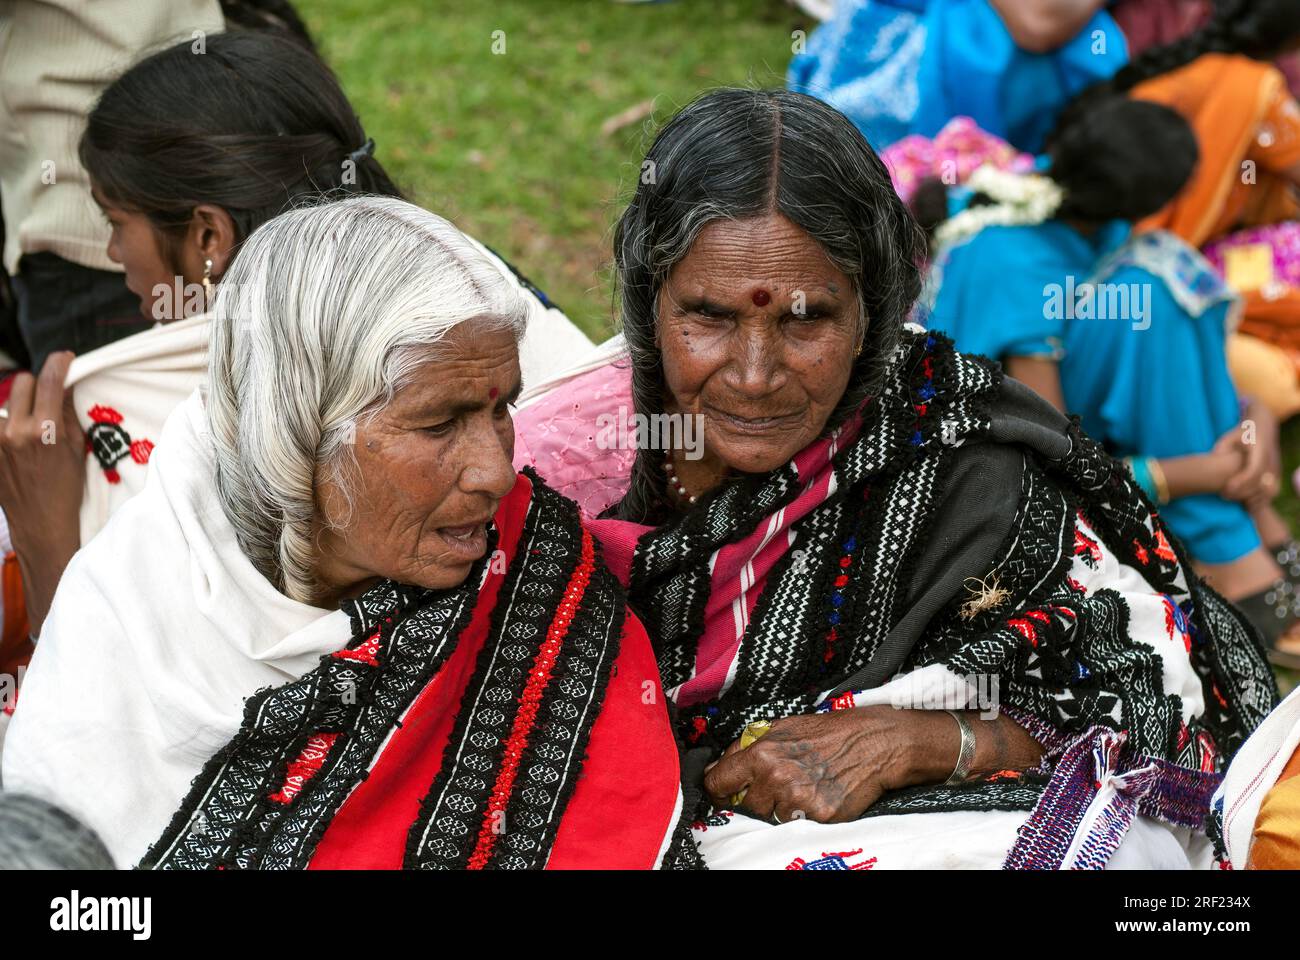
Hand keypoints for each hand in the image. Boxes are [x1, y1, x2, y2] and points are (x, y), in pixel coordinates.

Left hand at [0, 352, 85, 631]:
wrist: (40, 522)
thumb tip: (66, 385)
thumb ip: (67, 414)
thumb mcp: (76, 449)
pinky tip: (21, 441)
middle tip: (49, 398)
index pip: (49, 382)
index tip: (65, 357)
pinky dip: (10, 425)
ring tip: (34, 426)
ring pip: (8, 402)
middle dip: (38, 386)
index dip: (59, 363)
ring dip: (21, 407)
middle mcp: (16, 432)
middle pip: (24, 383)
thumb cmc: (66, 489)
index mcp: (44, 431)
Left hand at [702, 707, 938, 823]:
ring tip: (801, 787)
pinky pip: (796, 824)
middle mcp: (776, 776)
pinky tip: (816, 795)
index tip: (724, 792)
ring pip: (769, 817)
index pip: (718, 782)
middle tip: (776, 786)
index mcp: (761, 752)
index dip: (718, 790)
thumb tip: (718, 766)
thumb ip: (747, 746)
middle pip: (744, 806)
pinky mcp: (818, 815)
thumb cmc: (829, 733)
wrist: (873, 742)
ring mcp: (797, 798)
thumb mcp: (781, 727)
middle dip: (755, 799)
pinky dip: (803, 814)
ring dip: (780, 808)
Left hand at [1215, 402, 1279, 502]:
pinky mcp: (1276, 475)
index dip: (1242, 481)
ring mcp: (1276, 469)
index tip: (1227, 487)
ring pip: (1269, 490)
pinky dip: (1258, 498)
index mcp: (1261, 450)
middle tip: (1223, 495)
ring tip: (1231, 497)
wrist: (1262, 429)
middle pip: (1261, 483)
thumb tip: (1216, 460)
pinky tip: (1241, 500)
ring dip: (1250, 497)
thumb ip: (1222, 447)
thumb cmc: (1241, 434)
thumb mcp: (1229, 437)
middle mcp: (1272, 461)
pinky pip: (1271, 491)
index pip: (1254, 470)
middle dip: (1242, 492)